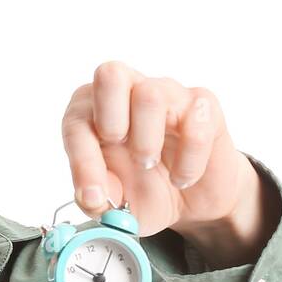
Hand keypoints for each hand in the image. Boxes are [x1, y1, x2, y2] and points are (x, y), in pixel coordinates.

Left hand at [60, 61, 276, 267]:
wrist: (192, 203)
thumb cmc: (146, 192)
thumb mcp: (115, 208)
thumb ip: (97, 201)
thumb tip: (93, 196)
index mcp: (95, 114)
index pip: (77, 118)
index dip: (82, 160)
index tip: (95, 196)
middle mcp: (129, 93)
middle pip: (110, 74)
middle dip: (110, 120)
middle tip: (119, 154)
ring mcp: (168, 93)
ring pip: (149, 94)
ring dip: (147, 142)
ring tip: (150, 166)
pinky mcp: (203, 106)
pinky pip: (196, 122)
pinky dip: (188, 161)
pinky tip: (182, 177)